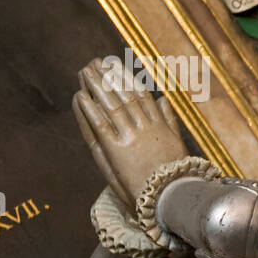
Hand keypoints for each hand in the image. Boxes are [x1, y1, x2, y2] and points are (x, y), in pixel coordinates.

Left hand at [73, 57, 188, 206]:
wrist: (171, 195)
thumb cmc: (175, 173)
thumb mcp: (176, 143)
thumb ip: (168, 120)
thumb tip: (163, 99)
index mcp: (159, 125)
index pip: (140, 95)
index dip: (126, 78)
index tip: (116, 65)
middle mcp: (144, 128)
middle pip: (124, 96)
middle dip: (109, 77)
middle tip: (96, 62)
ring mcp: (130, 138)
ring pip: (111, 106)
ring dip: (97, 87)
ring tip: (86, 71)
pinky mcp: (115, 151)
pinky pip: (100, 125)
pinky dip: (90, 109)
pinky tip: (81, 96)